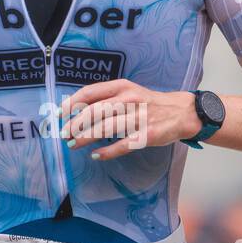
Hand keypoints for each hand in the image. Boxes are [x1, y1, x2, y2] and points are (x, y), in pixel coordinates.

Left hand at [58, 80, 199, 159]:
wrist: (182, 112)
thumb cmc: (149, 103)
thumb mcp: (129, 92)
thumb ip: (107, 98)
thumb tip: (77, 109)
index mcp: (123, 87)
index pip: (91, 92)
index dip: (72, 103)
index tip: (59, 114)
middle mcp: (130, 100)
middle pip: (95, 111)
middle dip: (75, 123)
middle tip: (64, 133)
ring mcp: (139, 118)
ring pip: (106, 128)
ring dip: (86, 137)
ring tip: (73, 144)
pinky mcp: (147, 135)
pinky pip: (123, 145)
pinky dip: (107, 152)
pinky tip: (95, 155)